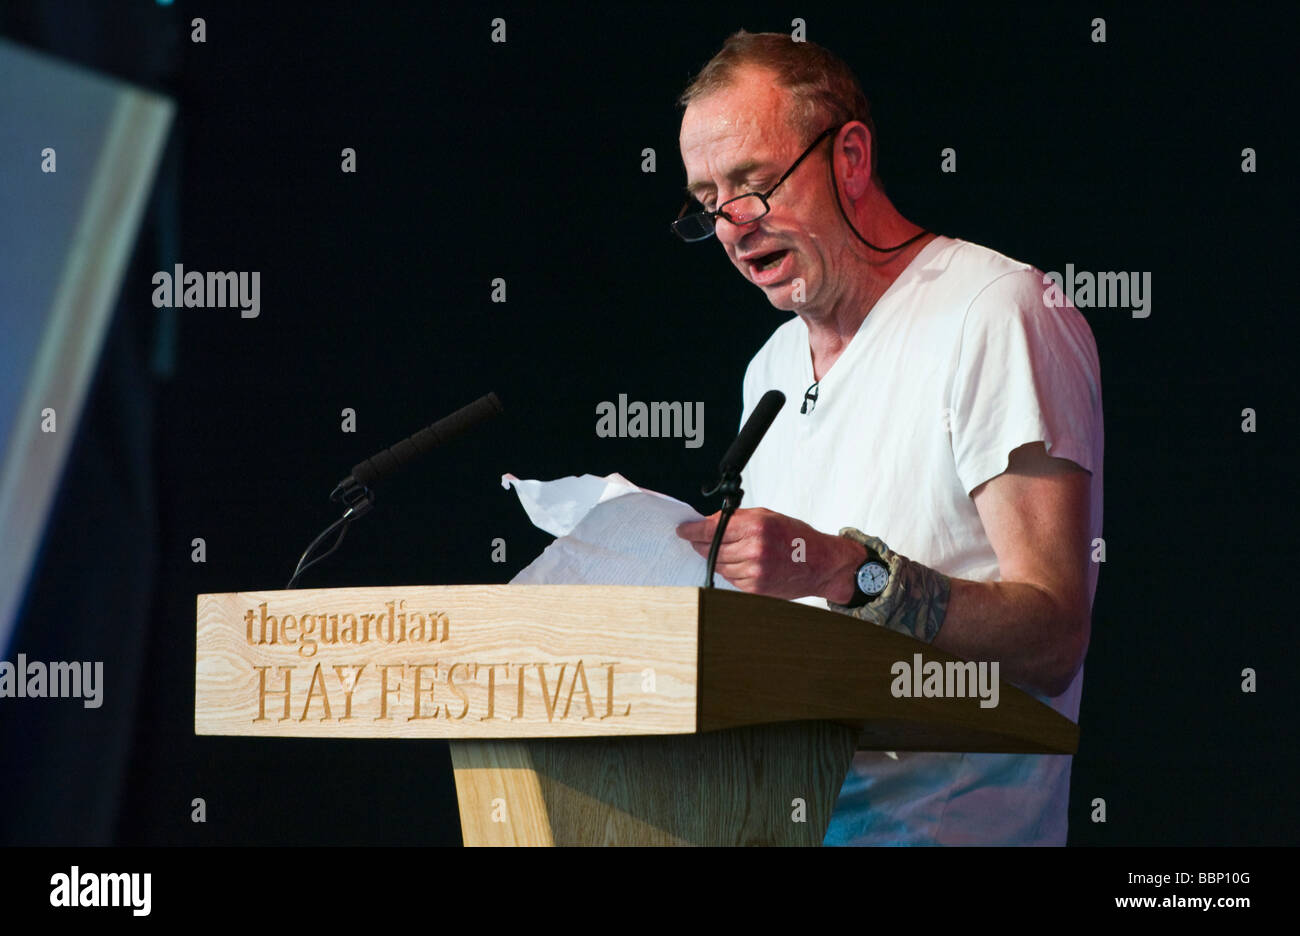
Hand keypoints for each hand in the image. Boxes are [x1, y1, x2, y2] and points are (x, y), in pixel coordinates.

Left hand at [675, 507, 861, 600]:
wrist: (821, 563)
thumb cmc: (796, 537)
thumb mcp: (767, 516)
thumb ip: (737, 518)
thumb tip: (707, 523)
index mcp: (756, 526)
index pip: (711, 529)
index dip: (692, 530)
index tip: (683, 530)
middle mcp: (754, 549)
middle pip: (711, 549)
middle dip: (701, 544)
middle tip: (696, 540)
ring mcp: (754, 571)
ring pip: (719, 565)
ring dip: (716, 558)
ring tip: (729, 551)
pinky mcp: (755, 588)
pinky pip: (730, 579)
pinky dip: (730, 571)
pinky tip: (741, 564)